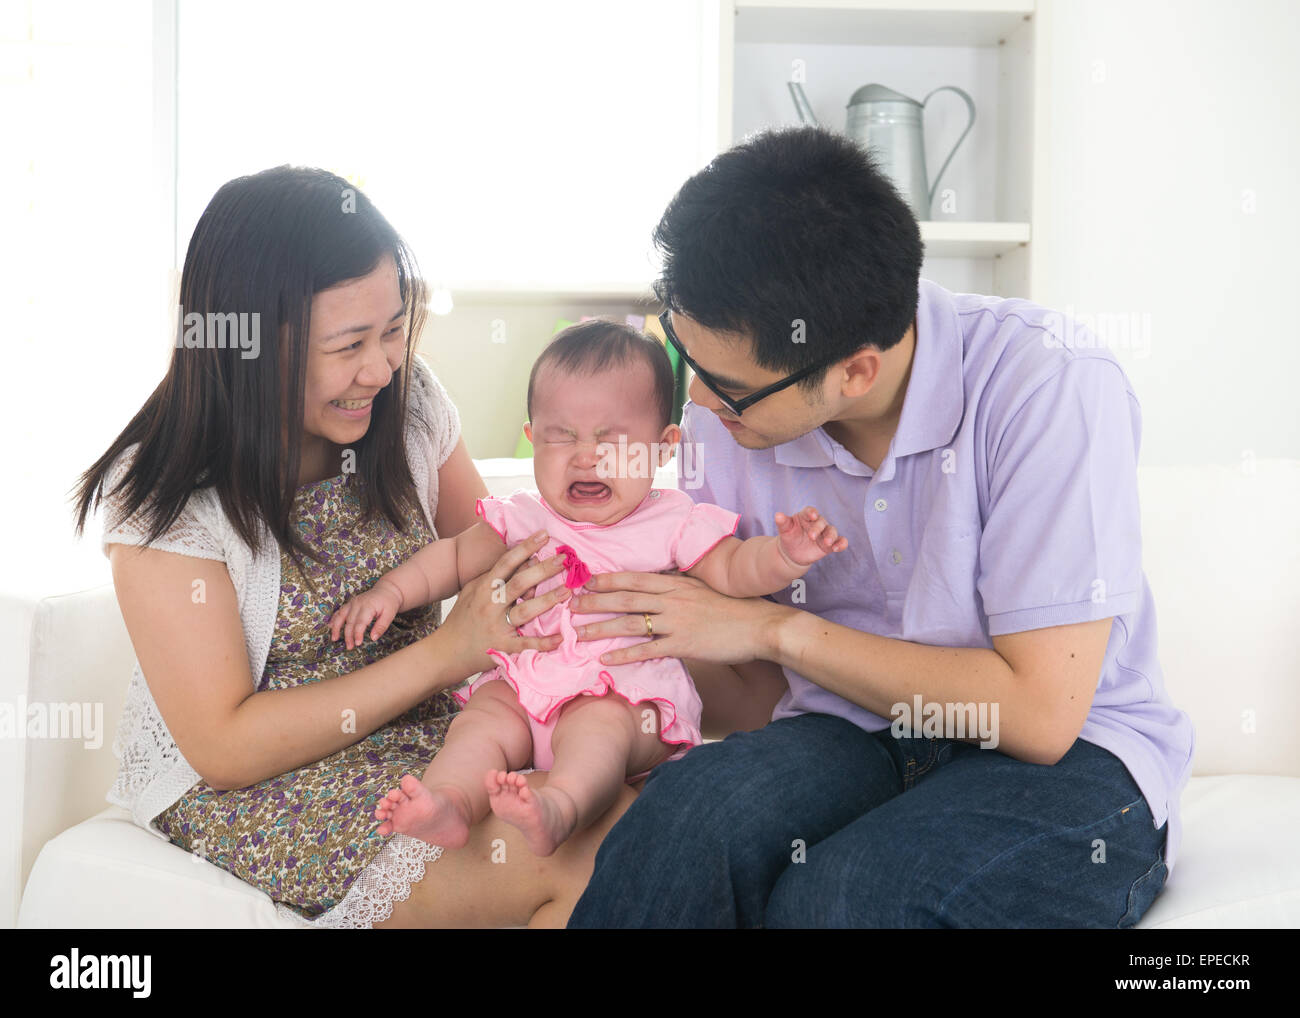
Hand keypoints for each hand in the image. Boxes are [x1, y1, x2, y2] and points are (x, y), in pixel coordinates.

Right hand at [330, 580, 402, 649]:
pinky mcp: (350, 603)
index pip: (360, 622)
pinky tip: (330, 626)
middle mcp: (358, 603)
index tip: (357, 644)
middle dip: (348, 635)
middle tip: (349, 647)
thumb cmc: (389, 603)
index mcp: (368, 606)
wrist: (387, 590)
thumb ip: (381, 627)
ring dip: (336, 628)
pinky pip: (340, 611)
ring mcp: (352, 602)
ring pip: (341, 615)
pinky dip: (334, 618)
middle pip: (350, 622)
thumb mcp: (390, 615)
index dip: (357, 634)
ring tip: (334, 639)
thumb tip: (373, 638)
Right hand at [438, 530, 569, 675]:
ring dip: (547, 600)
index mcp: (483, 588)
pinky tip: (560, 638)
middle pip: (518, 583)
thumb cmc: (463, 618)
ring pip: (524, 611)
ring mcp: (495, 626)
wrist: (445, 652)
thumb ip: (495, 575)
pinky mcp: (501, 648)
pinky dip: (543, 642)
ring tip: (567, 591)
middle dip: (542, 570)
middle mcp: (489, 605)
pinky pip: (525, 644)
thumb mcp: (473, 591)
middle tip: (563, 560)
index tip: (544, 535)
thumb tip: (527, 558)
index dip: (525, 548)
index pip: (506, 563)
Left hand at [569, 570, 791, 667]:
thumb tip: (658, 586)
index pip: (634, 578)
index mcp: (676, 583)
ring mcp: (677, 622)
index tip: (586, 582)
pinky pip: (648, 650)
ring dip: (602, 628)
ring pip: (631, 623)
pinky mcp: (683, 645)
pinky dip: (624, 655)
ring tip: (578, 634)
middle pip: (625, 598)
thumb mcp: (702, 589)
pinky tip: (606, 660)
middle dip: (595, 602)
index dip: (608, 580)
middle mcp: (672, 599)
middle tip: (569, 606)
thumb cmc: (732, 608)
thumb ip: (678, 588)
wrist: (759, 625)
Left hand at [775, 506, 847, 567]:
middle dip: (818, 529)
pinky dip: (841, 543)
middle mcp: (817, 523)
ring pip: (832, 531)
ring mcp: (825, 533)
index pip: (810, 511)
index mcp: (806, 516)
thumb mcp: (785, 530)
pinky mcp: (830, 544)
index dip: (812, 512)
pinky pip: (840, 541)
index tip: (812, 516)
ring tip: (828, 543)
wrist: (793, 553)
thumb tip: (777, 515)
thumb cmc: (789, 537)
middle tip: (812, 537)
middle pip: (821, 522)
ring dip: (831, 536)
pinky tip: (837, 548)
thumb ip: (783, 523)